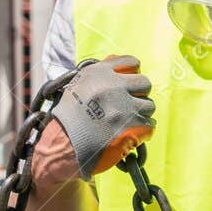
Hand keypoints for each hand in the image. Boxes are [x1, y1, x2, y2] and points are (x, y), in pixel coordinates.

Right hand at [48, 55, 155, 179]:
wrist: (61, 148)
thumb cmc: (67, 120)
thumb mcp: (77, 87)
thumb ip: (98, 75)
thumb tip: (116, 62)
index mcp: (99, 73)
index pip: (132, 63)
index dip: (132, 75)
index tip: (128, 86)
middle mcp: (114, 86)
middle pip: (145, 83)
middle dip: (138, 95)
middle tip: (126, 108)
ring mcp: (125, 107)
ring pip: (149, 106)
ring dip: (141, 115)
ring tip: (124, 124)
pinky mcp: (133, 128)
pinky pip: (151, 126)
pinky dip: (143, 133)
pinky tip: (128, 137)